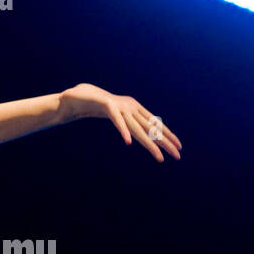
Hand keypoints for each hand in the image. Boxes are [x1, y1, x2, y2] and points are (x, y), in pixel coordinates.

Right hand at [59, 82, 181, 161]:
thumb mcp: (114, 115)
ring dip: (150, 144)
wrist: (75, 96)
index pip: (153, 122)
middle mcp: (130, 105)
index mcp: (133, 105)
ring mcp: (119, 104)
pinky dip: (123, 130)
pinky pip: (117, 120)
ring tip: (160, 157)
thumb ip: (124, 120)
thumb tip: (134, 131)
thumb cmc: (93, 107)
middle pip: (149, 127)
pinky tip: (128, 142)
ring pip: (137, 127)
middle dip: (164, 142)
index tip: (178, 147)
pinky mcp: (106, 104)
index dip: (167, 134)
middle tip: (178, 155)